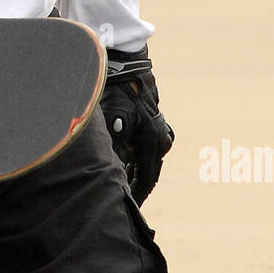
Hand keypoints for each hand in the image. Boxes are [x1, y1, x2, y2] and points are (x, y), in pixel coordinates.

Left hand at [101, 47, 173, 205]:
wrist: (124, 63)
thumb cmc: (117, 92)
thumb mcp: (113, 124)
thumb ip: (115, 151)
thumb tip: (116, 173)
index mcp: (155, 141)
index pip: (148, 178)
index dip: (138, 195)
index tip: (130, 209)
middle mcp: (160, 136)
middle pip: (148, 170)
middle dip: (135, 185)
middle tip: (123, 201)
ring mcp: (156, 127)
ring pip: (144, 158)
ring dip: (132, 171)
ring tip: (118, 184)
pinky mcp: (148, 119)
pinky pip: (141, 145)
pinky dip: (131, 156)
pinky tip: (120, 161)